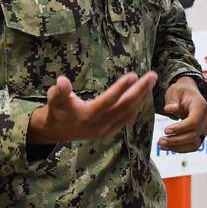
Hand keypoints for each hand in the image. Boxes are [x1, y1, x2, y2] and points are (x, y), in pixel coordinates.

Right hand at [27, 71, 157, 144]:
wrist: (55, 132)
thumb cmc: (56, 111)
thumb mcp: (54, 100)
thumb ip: (59, 92)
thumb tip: (61, 81)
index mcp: (87, 116)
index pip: (108, 101)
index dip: (120, 88)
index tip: (133, 75)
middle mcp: (99, 125)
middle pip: (124, 107)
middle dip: (139, 91)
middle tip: (152, 75)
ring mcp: (106, 130)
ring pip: (128, 113)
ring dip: (141, 98)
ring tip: (151, 82)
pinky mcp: (109, 131)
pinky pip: (127, 119)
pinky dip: (137, 107)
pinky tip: (143, 97)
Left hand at [158, 77, 206, 152]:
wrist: (188, 95)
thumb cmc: (181, 92)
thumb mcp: (174, 91)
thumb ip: (172, 100)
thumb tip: (169, 109)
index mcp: (201, 106)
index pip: (193, 121)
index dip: (180, 128)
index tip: (166, 130)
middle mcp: (206, 118)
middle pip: (193, 134)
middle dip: (176, 140)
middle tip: (160, 141)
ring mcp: (205, 127)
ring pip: (194, 143)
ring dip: (178, 147)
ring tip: (162, 146)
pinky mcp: (201, 134)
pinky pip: (193, 145)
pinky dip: (182, 149)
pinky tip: (170, 148)